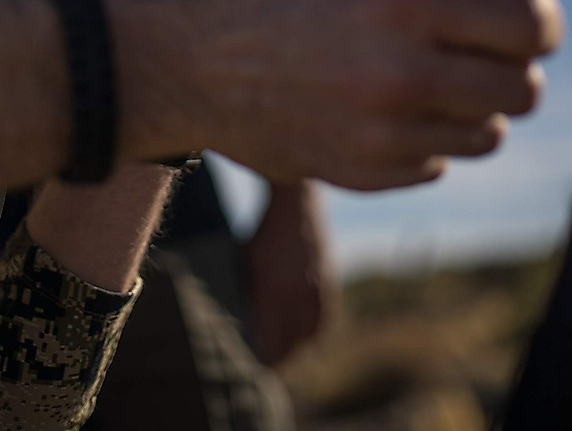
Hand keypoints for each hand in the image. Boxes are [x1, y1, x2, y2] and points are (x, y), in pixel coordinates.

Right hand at [113, 0, 563, 191]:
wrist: (190, 60)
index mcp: (405, 1)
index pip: (532, 24)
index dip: (540, 18)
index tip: (526, 16)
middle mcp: (402, 71)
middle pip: (522, 88)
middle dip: (509, 65)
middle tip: (476, 49)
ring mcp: (383, 132)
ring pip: (487, 133)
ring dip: (470, 105)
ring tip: (425, 78)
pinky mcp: (364, 173)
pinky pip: (437, 163)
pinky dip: (425, 137)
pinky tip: (383, 107)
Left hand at [243, 180, 338, 365]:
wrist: (296, 205)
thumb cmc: (262, 233)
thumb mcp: (245, 261)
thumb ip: (247, 294)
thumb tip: (243, 324)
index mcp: (270, 292)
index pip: (268, 342)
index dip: (263, 360)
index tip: (255, 367)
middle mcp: (295, 296)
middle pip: (290, 345)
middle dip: (279, 359)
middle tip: (269, 367)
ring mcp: (315, 291)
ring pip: (309, 336)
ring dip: (298, 349)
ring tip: (287, 357)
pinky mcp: (328, 284)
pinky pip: (325, 321)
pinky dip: (317, 334)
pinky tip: (308, 341)